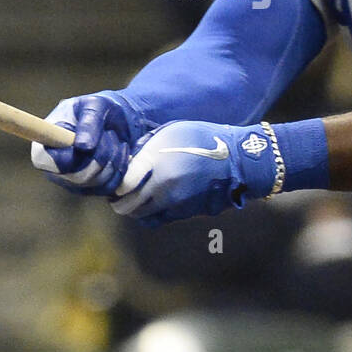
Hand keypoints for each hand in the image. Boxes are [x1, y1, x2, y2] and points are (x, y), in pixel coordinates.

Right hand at [31, 91, 154, 195]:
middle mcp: (55, 166)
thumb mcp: (95, 106)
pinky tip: (119, 151)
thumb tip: (82, 147)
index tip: (82, 146)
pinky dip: (120, 167)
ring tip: (113, 139)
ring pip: (96, 181)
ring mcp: (73, 181)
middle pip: (76, 175)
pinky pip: (109, 186)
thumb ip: (88, 124)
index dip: (61, 159)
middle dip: (100, 154)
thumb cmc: (101, 109)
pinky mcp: (92, 188)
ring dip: (112, 158)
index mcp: (47, 141)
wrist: (120, 121)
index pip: (42, 159)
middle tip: (107, 134)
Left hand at [109, 120, 279, 224]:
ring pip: (141, 215)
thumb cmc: (202, 139)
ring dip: (135, 208)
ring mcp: (174, 203)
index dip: (115, 185)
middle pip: (127, 205)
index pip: (121, 186)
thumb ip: (146, 149)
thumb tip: (128, 162)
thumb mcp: (170, 132)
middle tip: (120, 193)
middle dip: (120, 201)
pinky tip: (155, 201)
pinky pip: (159, 218)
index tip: (116, 180)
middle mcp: (162, 187)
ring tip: (136, 197)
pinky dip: (152, 213)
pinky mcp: (184, 213)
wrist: (236, 160)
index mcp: (157, 164)